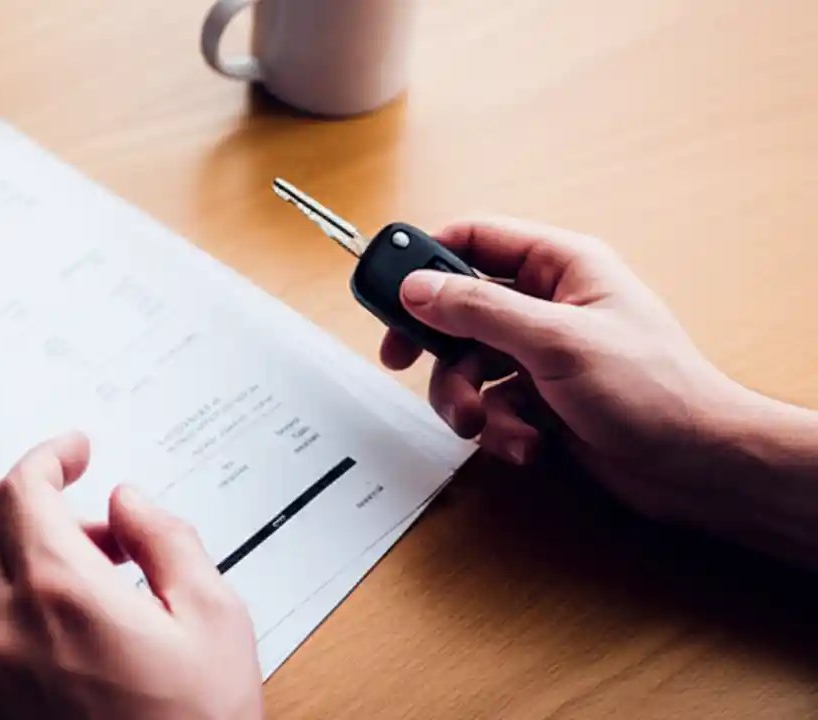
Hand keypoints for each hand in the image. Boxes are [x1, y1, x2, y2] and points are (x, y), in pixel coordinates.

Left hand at [0, 432, 262, 719]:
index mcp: (58, 592)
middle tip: (104, 528)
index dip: (49, 456)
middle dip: (45, 507)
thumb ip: (167, 539)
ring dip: (33, 559)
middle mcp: (2, 629)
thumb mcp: (214, 619)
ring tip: (104, 589)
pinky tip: (78, 638)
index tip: (76, 449)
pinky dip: (20, 608)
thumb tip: (130, 502)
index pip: (22, 489)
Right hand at [379, 217, 746, 521]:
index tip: (391, 287)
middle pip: (458, 308)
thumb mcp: (555, 341)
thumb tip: (417, 287)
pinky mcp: (540, 400)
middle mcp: (547, 305)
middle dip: (436, 345)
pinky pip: (490, 405)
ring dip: (465, 399)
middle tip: (402, 359)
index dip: (428, 258)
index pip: (476, 239)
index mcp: (560, 267)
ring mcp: (541, 354)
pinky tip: (526, 444)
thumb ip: (479, 309)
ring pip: (467, 364)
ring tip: (480, 422)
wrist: (695, 466)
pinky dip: (498, 429)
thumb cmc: (654, 391)